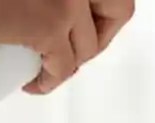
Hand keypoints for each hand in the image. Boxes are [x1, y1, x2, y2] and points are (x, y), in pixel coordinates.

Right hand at [0, 0, 135, 93]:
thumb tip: (42, 2)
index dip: (101, 8)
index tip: (85, 23)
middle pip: (118, 8)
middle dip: (101, 34)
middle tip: (76, 49)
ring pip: (87, 46)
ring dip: (72, 63)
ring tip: (47, 68)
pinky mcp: (50, 27)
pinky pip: (64, 67)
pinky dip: (50, 81)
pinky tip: (36, 83)